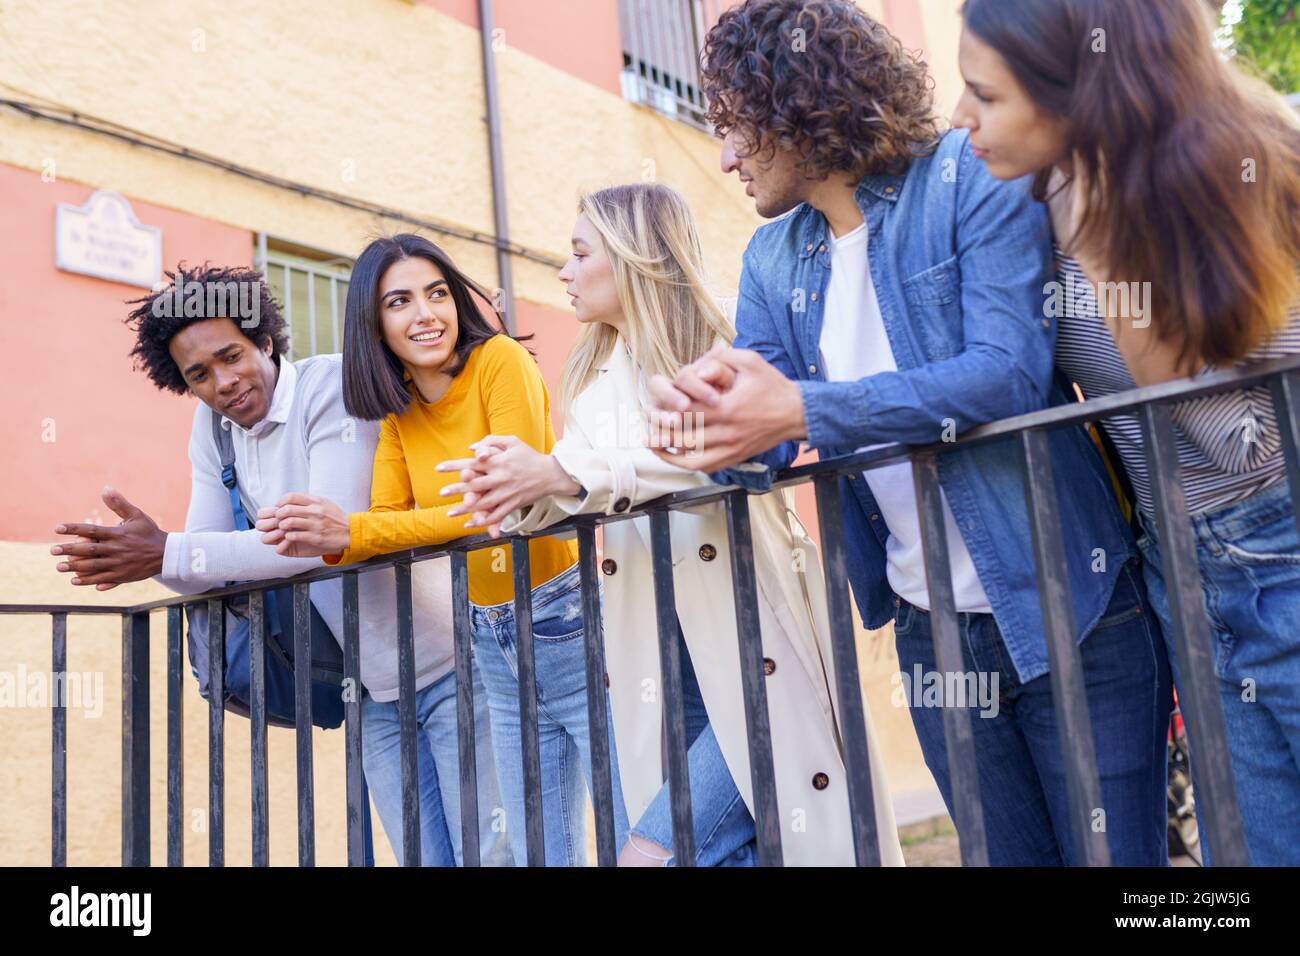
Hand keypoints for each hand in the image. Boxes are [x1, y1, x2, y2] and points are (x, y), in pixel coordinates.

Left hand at [51, 487, 166, 589]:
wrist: (167, 554)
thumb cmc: (149, 532)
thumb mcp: (137, 515)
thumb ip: (119, 504)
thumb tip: (105, 489)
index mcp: (119, 534)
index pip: (92, 531)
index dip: (74, 529)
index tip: (58, 528)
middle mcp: (117, 550)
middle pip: (90, 550)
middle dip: (70, 550)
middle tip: (53, 550)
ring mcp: (120, 564)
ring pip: (94, 567)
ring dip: (75, 568)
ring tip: (59, 567)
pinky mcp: (123, 576)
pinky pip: (103, 579)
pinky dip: (89, 581)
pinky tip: (75, 581)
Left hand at [255, 493, 350, 557]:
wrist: (351, 532)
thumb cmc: (336, 518)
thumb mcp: (325, 503)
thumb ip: (310, 500)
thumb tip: (293, 499)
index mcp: (317, 502)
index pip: (292, 497)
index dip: (281, 502)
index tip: (279, 507)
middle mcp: (316, 511)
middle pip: (287, 509)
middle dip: (278, 514)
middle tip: (278, 518)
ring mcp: (316, 525)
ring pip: (289, 522)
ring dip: (282, 525)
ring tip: (283, 528)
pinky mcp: (316, 537)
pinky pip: (295, 535)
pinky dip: (288, 536)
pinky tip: (289, 536)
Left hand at [435, 435, 580, 537]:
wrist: (551, 474)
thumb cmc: (529, 456)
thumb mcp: (512, 441)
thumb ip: (491, 441)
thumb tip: (471, 448)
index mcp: (499, 462)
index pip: (472, 463)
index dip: (455, 466)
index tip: (439, 468)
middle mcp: (501, 477)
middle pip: (476, 485)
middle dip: (457, 489)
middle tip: (442, 493)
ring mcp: (508, 492)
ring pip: (484, 503)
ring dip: (466, 509)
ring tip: (450, 513)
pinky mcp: (514, 503)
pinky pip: (498, 514)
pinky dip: (485, 520)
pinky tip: (472, 523)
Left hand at [646, 347, 805, 470]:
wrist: (796, 413)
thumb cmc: (772, 385)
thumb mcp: (750, 361)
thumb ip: (721, 357)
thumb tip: (697, 361)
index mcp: (727, 407)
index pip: (687, 411)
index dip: (666, 408)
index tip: (652, 404)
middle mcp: (727, 431)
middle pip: (683, 435)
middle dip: (661, 429)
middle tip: (645, 421)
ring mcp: (731, 448)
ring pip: (690, 455)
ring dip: (667, 450)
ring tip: (650, 440)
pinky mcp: (734, 457)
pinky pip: (705, 466)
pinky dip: (684, 463)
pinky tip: (672, 455)